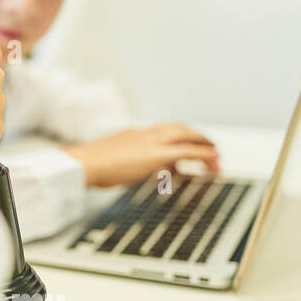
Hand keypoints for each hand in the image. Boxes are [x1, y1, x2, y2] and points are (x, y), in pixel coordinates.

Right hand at [63, 124, 221, 187]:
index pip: (163, 131)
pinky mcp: (158, 154)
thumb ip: (127, 163)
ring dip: (204, 144)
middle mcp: (145, 134)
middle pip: (179, 128)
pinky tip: (213, 159)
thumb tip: (133, 172)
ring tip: (216, 157)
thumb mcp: (112, 161)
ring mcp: (152, 142)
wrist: (84, 163)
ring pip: (187, 135)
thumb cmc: (91, 166)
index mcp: (134, 134)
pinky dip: (203, 153)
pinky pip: (188, 151)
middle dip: (197, 137)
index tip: (186, 149)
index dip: (178, 138)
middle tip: (209, 148)